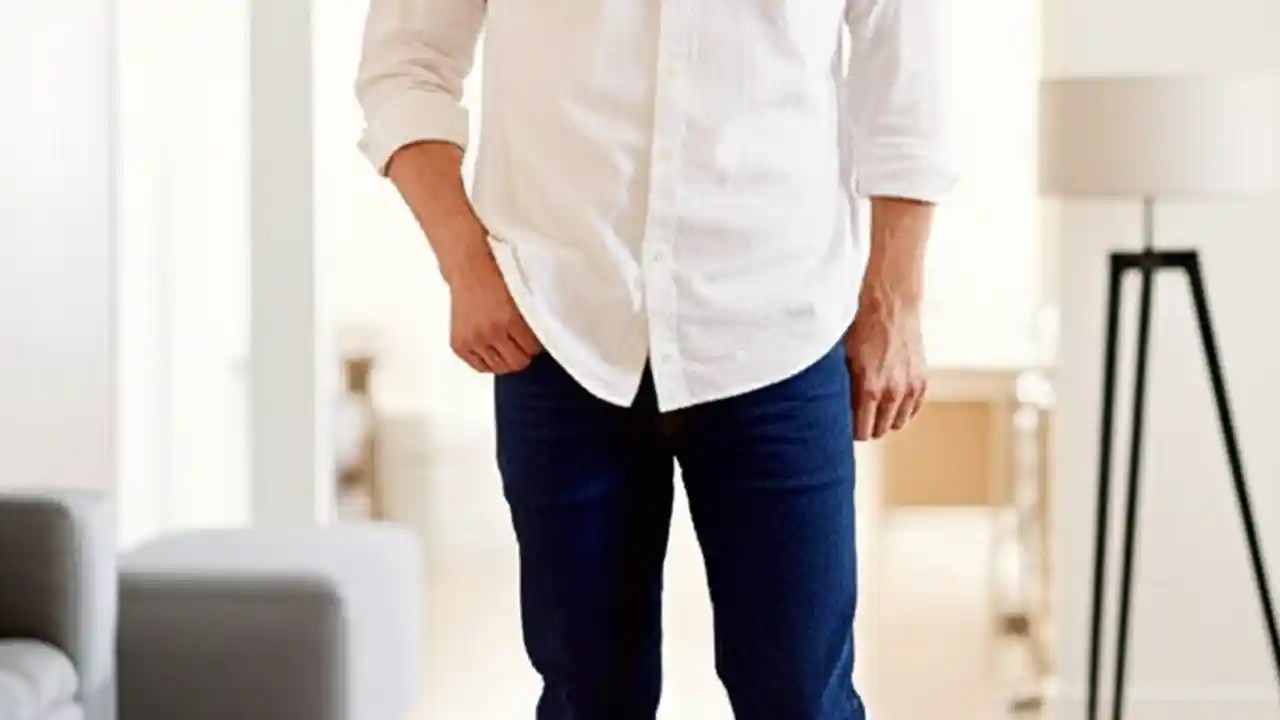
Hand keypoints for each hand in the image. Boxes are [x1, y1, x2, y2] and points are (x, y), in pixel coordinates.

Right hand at [445, 244, 541, 373]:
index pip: (533, 349)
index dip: (536, 345)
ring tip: (507, 346)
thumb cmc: (496, 277)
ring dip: (506, 359)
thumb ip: (531, 319)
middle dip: (523, 354)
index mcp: (509, 320)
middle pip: (517, 363)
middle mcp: (490, 333)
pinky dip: (488, 362)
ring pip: (499, 368)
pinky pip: (479, 367)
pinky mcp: (459, 344)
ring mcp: (473, 340)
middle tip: (521, 344)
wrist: (469, 268)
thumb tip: (546, 338)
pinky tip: (492, 349)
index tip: (535, 339)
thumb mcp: (521, 296)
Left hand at [844, 289, 927, 441]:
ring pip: (897, 423)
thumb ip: (841, 387)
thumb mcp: (841, 359)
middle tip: (857, 415)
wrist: (890, 306)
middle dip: (867, 425)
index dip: (851, 430)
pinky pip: (913, 409)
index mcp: (869, 389)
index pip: (862, 431)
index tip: (845, 424)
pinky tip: (891, 400)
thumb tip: (831, 408)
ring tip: (874, 407)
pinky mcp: (922, 380)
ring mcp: (910, 387)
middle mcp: (892, 392)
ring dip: (885, 419)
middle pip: (879, 430)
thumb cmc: (861, 328)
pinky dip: (903, 409)